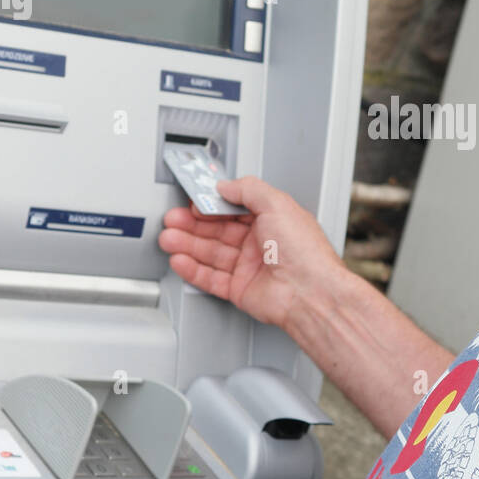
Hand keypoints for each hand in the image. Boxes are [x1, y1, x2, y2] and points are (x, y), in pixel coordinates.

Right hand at [158, 175, 345, 331]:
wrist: (310, 293)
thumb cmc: (305, 252)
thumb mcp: (277, 204)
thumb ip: (249, 189)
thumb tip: (226, 185)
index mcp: (272, 221)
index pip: (233, 209)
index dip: (211, 205)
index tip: (192, 202)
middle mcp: (261, 243)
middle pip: (218, 231)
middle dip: (192, 225)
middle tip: (172, 220)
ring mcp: (250, 267)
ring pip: (211, 253)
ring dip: (188, 245)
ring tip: (168, 238)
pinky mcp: (241, 289)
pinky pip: (211, 278)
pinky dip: (193, 270)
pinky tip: (180, 261)